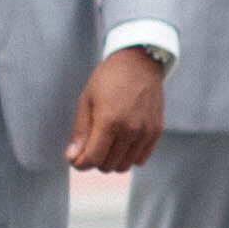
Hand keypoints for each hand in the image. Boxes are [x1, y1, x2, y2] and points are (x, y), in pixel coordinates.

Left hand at [66, 47, 166, 172]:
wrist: (139, 62)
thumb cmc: (109, 78)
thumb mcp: (87, 100)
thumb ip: (80, 131)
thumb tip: (72, 157)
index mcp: (109, 121)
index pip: (93, 159)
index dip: (80, 163)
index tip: (76, 159)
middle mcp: (130, 129)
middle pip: (108, 165)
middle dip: (94, 160)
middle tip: (90, 147)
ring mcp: (145, 132)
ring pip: (124, 166)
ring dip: (111, 161)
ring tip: (106, 145)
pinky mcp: (156, 131)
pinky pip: (140, 159)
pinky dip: (128, 157)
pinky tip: (122, 143)